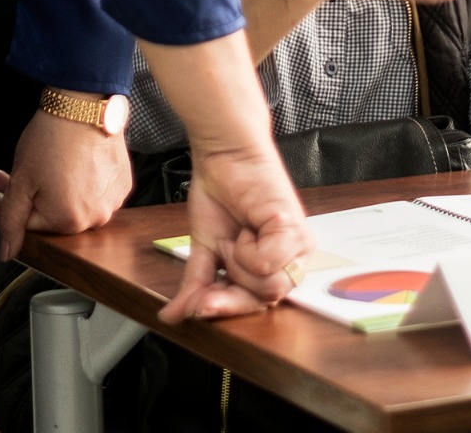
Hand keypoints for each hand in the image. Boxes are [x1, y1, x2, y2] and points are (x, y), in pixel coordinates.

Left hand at [0, 103, 132, 260]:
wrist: (84, 102)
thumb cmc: (53, 138)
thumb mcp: (21, 181)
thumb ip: (9, 221)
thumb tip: (6, 253)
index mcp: (69, 221)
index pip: (28, 223)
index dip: (6, 204)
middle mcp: (96, 216)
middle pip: (51, 214)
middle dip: (27, 195)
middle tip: (7, 174)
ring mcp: (113, 198)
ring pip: (73, 202)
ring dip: (53, 187)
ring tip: (42, 163)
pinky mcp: (123, 180)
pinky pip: (95, 190)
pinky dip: (80, 179)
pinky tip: (68, 161)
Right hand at [160, 142, 313, 322]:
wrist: (224, 155)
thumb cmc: (220, 192)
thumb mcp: (205, 248)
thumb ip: (194, 284)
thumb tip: (172, 315)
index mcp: (268, 269)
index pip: (252, 307)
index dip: (224, 309)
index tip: (196, 307)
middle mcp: (289, 262)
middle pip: (262, 302)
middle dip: (231, 285)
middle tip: (218, 257)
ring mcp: (296, 249)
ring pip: (268, 288)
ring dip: (239, 262)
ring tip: (236, 234)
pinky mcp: (297, 233)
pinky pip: (269, 265)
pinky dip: (249, 249)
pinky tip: (248, 227)